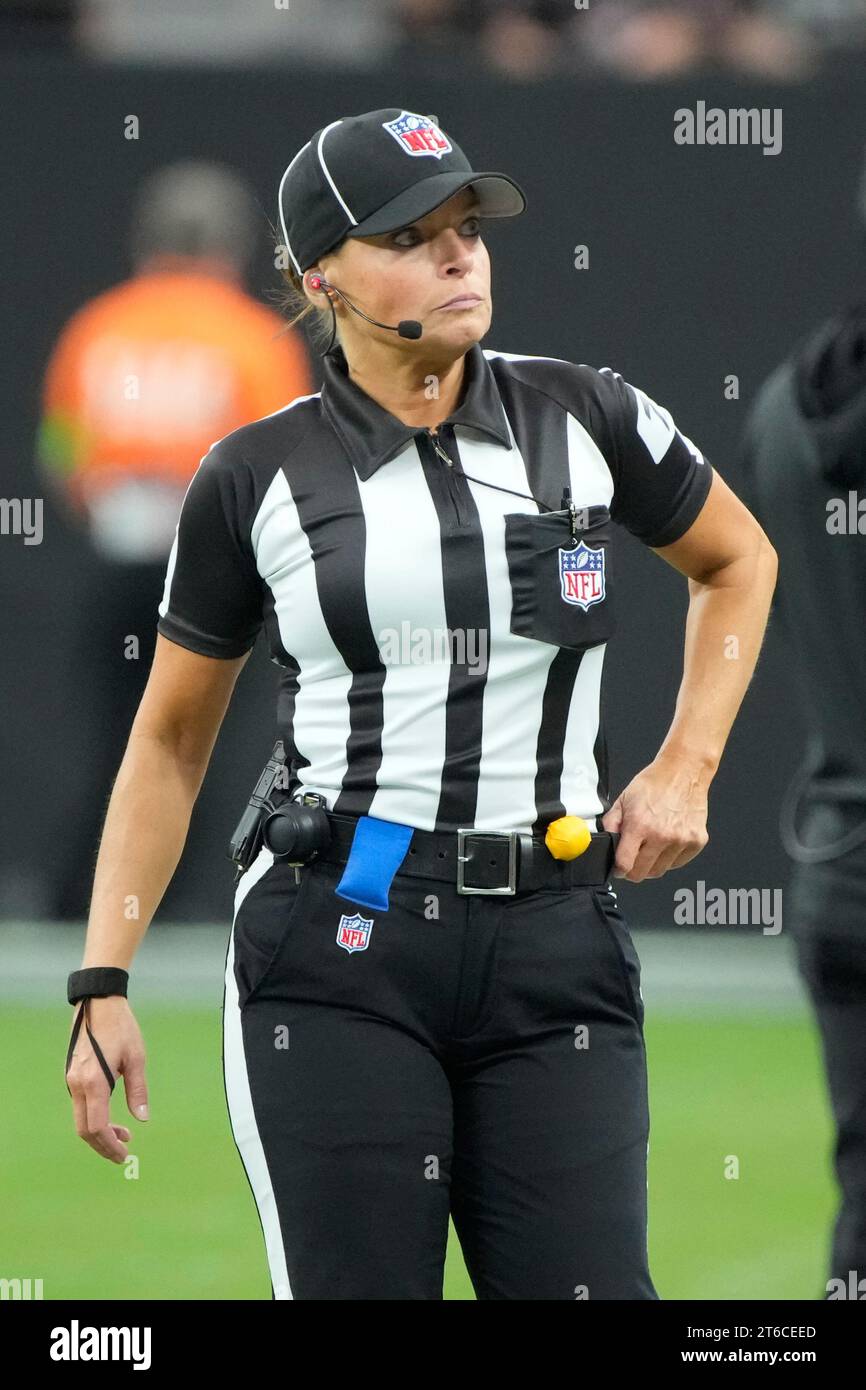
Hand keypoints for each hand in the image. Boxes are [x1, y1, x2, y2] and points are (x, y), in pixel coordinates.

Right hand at [66, 996, 148, 1163]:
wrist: (98, 1003)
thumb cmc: (121, 1028)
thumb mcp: (136, 1058)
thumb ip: (138, 1090)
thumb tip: (143, 1118)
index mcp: (94, 1082)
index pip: (97, 1126)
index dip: (110, 1145)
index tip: (124, 1154)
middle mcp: (78, 1084)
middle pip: (85, 1129)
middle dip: (103, 1145)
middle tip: (124, 1153)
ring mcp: (72, 1080)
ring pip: (81, 1119)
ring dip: (100, 1132)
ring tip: (124, 1134)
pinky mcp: (73, 1075)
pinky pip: (80, 1106)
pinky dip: (94, 1118)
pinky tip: (111, 1117)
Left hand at [601, 755, 709, 882]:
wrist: (684, 771)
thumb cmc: (655, 783)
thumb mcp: (624, 800)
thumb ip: (611, 824)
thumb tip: (605, 844)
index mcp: (640, 825)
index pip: (625, 864)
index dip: (618, 869)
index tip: (618, 868)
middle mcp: (662, 835)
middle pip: (642, 873)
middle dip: (633, 869)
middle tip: (633, 858)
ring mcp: (681, 840)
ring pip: (660, 871)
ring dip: (652, 864)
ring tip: (651, 845)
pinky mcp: (697, 841)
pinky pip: (678, 863)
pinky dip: (670, 859)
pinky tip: (666, 842)